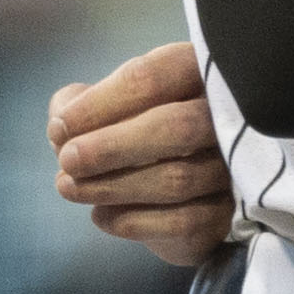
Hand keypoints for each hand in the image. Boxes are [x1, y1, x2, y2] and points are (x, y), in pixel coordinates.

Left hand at [48, 40, 236, 266]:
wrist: (173, 195)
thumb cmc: (133, 134)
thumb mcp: (102, 109)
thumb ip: (76, 106)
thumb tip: (62, 128)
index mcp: (195, 72)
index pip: (152, 77)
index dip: (100, 103)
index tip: (60, 127)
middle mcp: (225, 117)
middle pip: (176, 126)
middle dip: (111, 146)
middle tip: (67, 160)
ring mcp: (233, 168)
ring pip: (177, 178)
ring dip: (113, 186)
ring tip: (69, 188)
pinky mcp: (228, 215)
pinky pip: (183, 221)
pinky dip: (133, 221)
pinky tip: (100, 216)